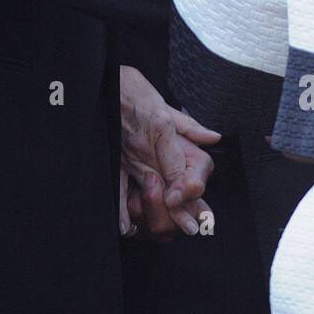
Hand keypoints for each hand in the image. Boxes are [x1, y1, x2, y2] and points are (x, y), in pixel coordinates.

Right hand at [119, 65, 219, 239]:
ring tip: (167, 232)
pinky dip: (119, 207)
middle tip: (192, 228)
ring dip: (156, 211)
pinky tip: (125, 226)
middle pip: (166, 182)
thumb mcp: (163, 102)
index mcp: (161, 129)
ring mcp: (127, 154)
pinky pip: (117, 185)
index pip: (178, 165)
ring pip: (145, 187)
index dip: (187, 188)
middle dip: (179, 208)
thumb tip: (213, 137)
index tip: (197, 205)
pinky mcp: (113, 158)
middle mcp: (145, 145)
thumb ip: (189, 126)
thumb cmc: (131, 88)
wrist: (100, 81)